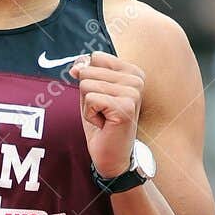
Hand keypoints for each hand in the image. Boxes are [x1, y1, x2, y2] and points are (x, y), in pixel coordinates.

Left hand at [71, 50, 144, 179]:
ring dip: (88, 106)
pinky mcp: (125, 107)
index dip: (89, 80)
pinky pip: (89, 99)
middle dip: (87, 95)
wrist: (111, 156)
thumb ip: (86, 72)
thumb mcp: (91, 93)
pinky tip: (104, 124)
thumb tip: (77, 64)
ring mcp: (133, 92)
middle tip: (102, 112)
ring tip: (103, 118)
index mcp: (132, 72)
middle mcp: (137, 79)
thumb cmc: (103, 125)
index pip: (96, 57)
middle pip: (89, 71)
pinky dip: (89, 115)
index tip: (102, 99)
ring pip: (86, 85)